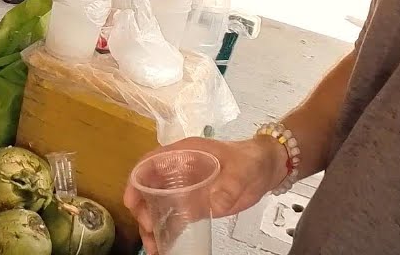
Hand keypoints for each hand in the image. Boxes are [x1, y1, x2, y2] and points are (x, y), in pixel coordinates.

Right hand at [125, 136, 285, 253]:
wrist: (266, 169)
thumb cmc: (250, 160)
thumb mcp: (242, 169)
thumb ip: (230, 184)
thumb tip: (217, 203)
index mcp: (182, 154)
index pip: (151, 163)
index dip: (137, 179)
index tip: (133, 200)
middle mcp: (177, 171)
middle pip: (148, 187)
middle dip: (142, 208)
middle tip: (148, 227)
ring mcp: (183, 189)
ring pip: (157, 207)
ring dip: (150, 225)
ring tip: (152, 245)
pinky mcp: (192, 206)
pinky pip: (173, 220)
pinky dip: (166, 233)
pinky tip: (163, 247)